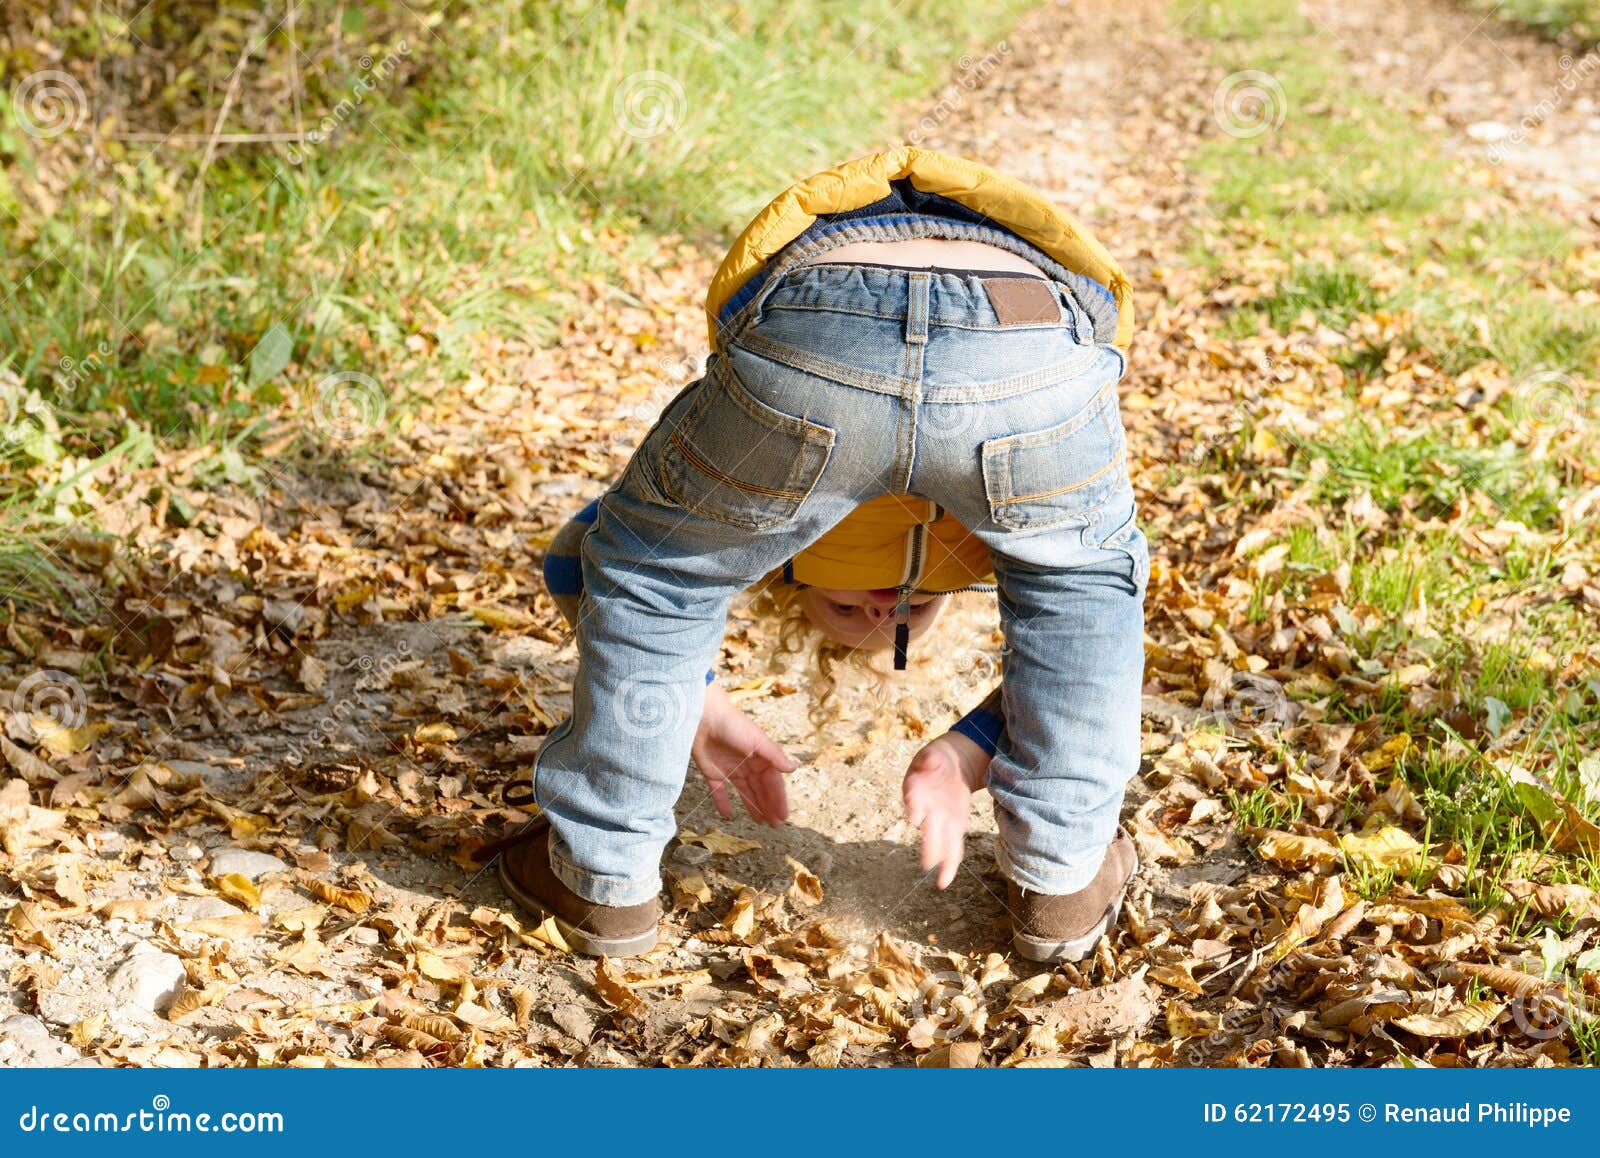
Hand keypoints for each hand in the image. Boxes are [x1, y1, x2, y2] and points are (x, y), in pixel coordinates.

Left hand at [691, 682, 796, 826]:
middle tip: (775, 825)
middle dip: (769, 806)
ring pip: (744, 792)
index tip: (783, 816)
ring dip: (753, 806)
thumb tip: (793, 768)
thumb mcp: (757, 740)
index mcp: (760, 757)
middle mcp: (746, 764)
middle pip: (760, 789)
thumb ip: (774, 755)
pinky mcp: (711, 771)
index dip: (778, 799)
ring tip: (760, 822)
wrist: (701, 715)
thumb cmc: (732, 724)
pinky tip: (727, 814)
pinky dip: (723, 802)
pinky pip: (719, 791)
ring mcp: (729, 768)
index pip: (772, 782)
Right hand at [902, 732, 989, 888]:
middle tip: (927, 862)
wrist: (950, 766)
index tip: (916, 817)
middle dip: (928, 846)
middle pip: (927, 830)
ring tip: (940, 880)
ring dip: (939, 860)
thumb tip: (930, 760)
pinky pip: (951, 847)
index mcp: (916, 791)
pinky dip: (948, 864)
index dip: (914, 809)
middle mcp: (925, 810)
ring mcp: (938, 821)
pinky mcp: (954, 826)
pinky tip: (944, 881)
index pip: (914, 802)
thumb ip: (930, 758)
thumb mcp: (933, 754)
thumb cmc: (937, 761)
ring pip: (938, 844)